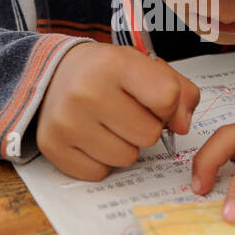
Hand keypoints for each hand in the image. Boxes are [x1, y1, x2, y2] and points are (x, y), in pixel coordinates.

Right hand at [36, 43, 199, 179]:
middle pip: (149, 134)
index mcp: (114, 63)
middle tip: (127, 112)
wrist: (53, 75)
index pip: (167, 98)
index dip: (168, 105)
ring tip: (108, 124)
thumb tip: (182, 126)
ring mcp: (67, 121)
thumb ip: (177, 90)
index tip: (154, 100)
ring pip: (126, 158)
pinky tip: (91, 137)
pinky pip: (100, 171)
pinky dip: (101, 160)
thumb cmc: (104, 72)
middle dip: (145, 127)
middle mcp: (86, 91)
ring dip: (124, 145)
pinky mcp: (53, 146)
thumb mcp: (142, 65)